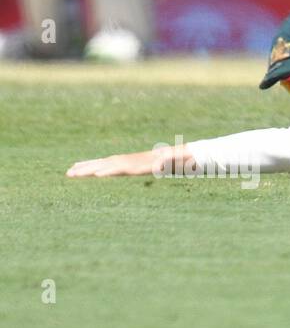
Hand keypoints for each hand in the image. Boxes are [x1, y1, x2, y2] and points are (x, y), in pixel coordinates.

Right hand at [67, 145, 190, 177]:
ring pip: (103, 164)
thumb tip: (163, 160)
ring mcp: (127, 161)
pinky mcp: (126, 163)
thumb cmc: (181, 161)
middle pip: (107, 165)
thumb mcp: (178, 161)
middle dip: (90, 170)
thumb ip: (170, 160)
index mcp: (143, 163)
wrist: (182, 153)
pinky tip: (80, 168)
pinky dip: (93, 166)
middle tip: (71, 174)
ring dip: (86, 168)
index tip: (97, 174)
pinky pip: (106, 165)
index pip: (123, 167)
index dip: (110, 170)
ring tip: (68, 172)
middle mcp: (131, 161)